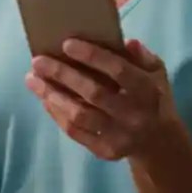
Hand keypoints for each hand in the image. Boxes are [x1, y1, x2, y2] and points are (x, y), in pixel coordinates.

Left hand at [25, 38, 174, 161]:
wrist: (158, 141)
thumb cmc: (152, 97)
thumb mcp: (156, 72)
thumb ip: (141, 56)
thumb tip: (125, 41)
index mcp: (148, 91)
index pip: (119, 71)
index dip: (93, 57)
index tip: (66, 44)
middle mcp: (133, 115)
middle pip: (94, 93)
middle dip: (63, 75)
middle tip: (38, 61)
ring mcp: (119, 136)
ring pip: (80, 116)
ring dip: (53, 96)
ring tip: (33, 80)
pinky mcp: (105, 151)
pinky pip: (75, 132)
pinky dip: (57, 114)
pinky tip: (45, 98)